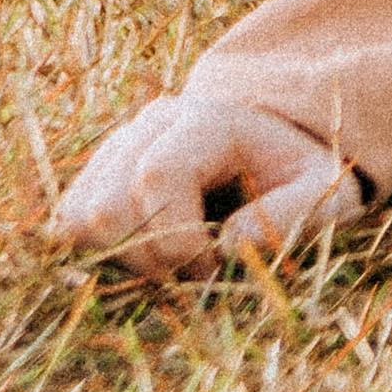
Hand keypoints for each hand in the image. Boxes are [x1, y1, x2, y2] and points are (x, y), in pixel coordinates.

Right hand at [46, 92, 363, 278]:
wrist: (275, 154)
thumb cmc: (301, 177)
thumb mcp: (324, 191)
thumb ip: (293, 213)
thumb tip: (225, 244)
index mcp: (208, 119)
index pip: (158, 174)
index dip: (178, 237)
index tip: (213, 266)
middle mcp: (151, 124)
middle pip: (108, 204)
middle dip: (150, 258)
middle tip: (194, 271)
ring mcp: (116, 148)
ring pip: (80, 218)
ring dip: (124, 259)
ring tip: (174, 261)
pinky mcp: (95, 176)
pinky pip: (67, 224)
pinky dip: (101, 254)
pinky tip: (148, 254)